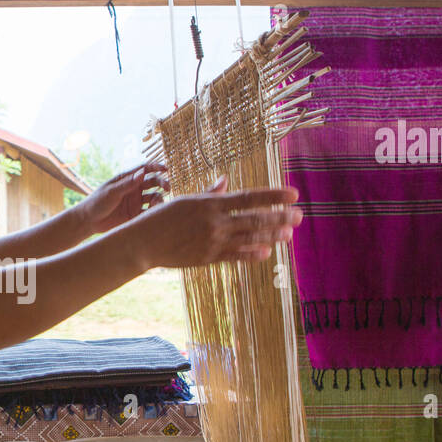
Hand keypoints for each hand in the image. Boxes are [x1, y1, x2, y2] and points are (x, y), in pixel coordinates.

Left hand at [77, 161, 169, 234]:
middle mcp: (134, 189)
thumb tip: (143, 172)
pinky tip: (154, 213)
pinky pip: (149, 212)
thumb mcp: (112, 192)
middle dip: (162, 183)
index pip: (145, 169)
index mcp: (127, 179)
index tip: (165, 169)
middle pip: (153, 182)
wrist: (89, 221)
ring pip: (154, 197)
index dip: (156, 167)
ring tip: (156, 203)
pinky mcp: (136, 215)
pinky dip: (154, 212)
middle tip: (168, 187)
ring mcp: (136, 202)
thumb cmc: (97, 202)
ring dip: (159, 198)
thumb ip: (127, 184)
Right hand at [135, 177, 302, 268]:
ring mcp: (212, 242)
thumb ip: (210, 194)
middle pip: (255, 219)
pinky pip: (236, 256)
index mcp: (210, 204)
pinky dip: (252, 254)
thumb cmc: (161, 218)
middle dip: (280, 217)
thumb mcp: (185, 200)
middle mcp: (215, 222)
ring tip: (290, 233)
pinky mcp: (208, 258)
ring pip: (249, 238)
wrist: (142, 243)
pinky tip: (267, 252)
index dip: (273, 196)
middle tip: (299, 216)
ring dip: (272, 236)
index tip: (294, 194)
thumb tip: (226, 182)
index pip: (249, 198)